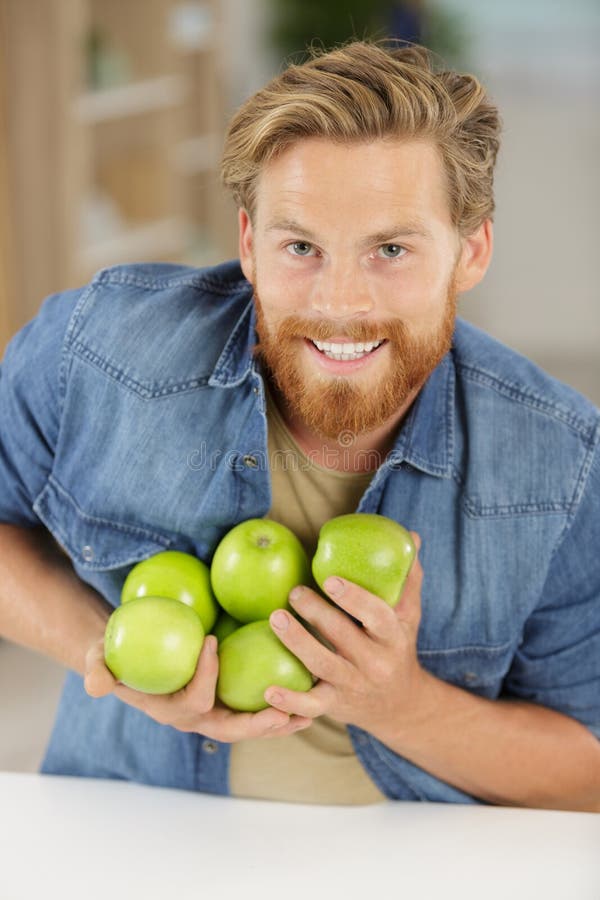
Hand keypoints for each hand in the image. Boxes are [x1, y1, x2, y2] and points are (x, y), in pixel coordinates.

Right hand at [84, 632, 311, 741]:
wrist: (132, 662)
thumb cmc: (119, 656)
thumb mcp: (101, 659)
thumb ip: (98, 670)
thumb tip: (97, 684)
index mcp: (169, 710)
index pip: (193, 701)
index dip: (204, 676)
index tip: (213, 640)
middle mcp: (195, 720)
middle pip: (231, 730)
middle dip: (257, 724)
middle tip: (283, 712)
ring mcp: (214, 715)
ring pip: (251, 726)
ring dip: (279, 722)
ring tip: (309, 711)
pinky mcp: (228, 704)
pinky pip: (258, 710)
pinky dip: (282, 706)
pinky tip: (307, 691)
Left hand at [263, 532, 427, 738]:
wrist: (400, 705)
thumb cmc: (397, 646)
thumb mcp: (408, 616)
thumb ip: (408, 577)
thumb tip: (411, 535)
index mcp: (393, 637)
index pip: (377, 616)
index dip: (353, 598)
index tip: (329, 578)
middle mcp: (375, 663)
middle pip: (342, 637)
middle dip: (315, 613)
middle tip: (293, 591)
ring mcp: (353, 686)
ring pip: (322, 665)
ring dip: (296, 642)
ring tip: (275, 618)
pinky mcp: (334, 706)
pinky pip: (310, 705)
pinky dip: (290, 701)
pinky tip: (268, 689)